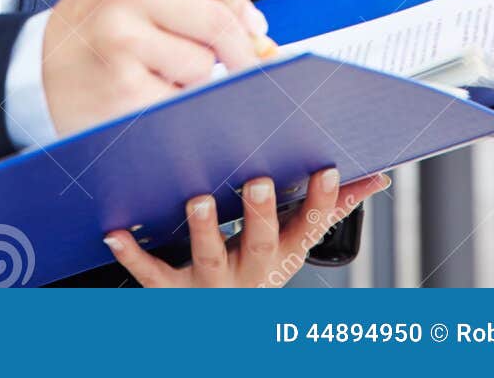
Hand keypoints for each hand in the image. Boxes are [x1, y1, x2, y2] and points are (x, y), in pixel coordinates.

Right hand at [41, 0, 270, 135]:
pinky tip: (147, 97)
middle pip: (216, 21)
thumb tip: (254, 29)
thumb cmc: (92, 34)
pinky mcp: (124, 90)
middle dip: (238, 50)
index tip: (251, 25)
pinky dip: (176, 105)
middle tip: (238, 65)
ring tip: (161, 76)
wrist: (33, 75)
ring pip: (202, 65)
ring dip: (196, 80)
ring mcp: (122, 43)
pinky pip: (181, 100)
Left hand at [103, 168, 389, 287]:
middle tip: (257, 181)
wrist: (216, 325)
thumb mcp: (293, 242)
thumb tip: (378, 178)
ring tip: (198, 199)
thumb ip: (329, 209)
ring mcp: (210, 285)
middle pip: (258, 245)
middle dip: (259, 214)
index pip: (308, 230)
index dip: (319, 203)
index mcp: (281, 256)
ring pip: (209, 258)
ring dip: (204, 229)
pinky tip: (115, 231)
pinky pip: (151, 273)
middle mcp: (250, 273)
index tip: (324, 168)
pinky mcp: (172, 291)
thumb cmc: (256, 267)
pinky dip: (133, 254)